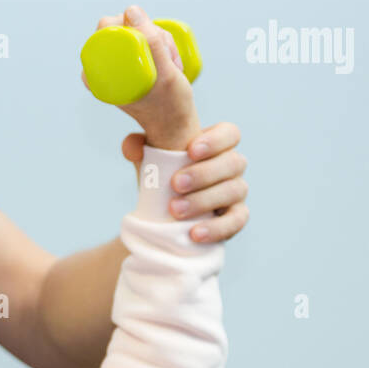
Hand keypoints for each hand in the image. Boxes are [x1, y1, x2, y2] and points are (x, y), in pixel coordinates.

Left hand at [82, 5, 199, 149]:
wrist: (176, 127)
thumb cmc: (170, 105)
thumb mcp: (165, 72)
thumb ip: (150, 41)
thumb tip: (130, 10)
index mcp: (97, 74)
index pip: (106, 27)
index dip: (135, 27)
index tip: (156, 46)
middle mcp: (105, 70)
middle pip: (124, 27)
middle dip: (152, 34)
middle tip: (169, 56)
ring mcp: (119, 68)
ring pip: (138, 33)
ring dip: (161, 42)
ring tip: (173, 65)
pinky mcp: (133, 67)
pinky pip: (146, 43)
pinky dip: (162, 47)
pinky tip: (173, 63)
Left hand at [121, 122, 249, 242]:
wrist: (164, 213)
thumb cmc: (161, 177)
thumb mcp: (149, 161)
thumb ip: (138, 147)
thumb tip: (132, 147)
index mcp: (217, 145)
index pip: (230, 134)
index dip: (216, 140)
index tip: (190, 151)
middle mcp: (232, 165)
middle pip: (234, 162)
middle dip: (204, 173)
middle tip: (175, 184)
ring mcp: (237, 191)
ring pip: (234, 191)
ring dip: (204, 200)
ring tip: (175, 210)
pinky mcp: (236, 217)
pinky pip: (237, 221)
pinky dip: (217, 228)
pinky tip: (195, 233)